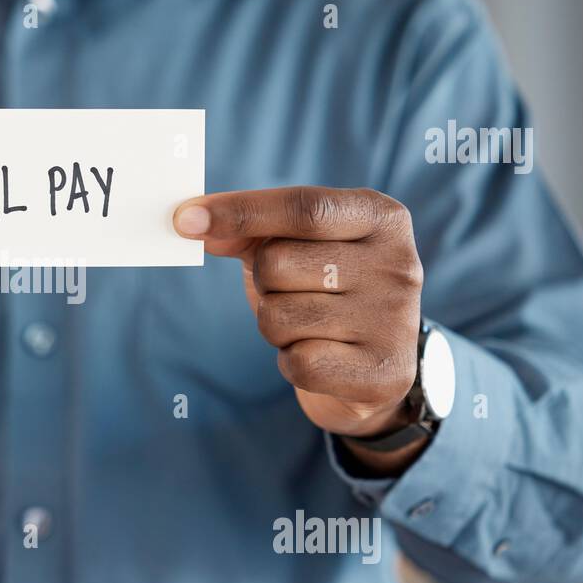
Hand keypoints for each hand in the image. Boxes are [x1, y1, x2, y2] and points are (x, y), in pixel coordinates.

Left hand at [174, 186, 423, 458]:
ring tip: (308, 327)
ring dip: (275, 326)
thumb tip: (195, 224)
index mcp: (381, 218)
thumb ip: (248, 229)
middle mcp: (399, 263)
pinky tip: (319, 357)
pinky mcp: (384, 374)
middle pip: (278, 264)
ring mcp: (395, 320)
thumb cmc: (324, 292)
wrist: (372, 368)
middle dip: (264, 283)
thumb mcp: (293, 247)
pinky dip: (291, 363)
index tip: (183, 220)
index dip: (238, 212)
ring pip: (279, 317)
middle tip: (292, 293)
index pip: (301, 208)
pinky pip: (298, 363)